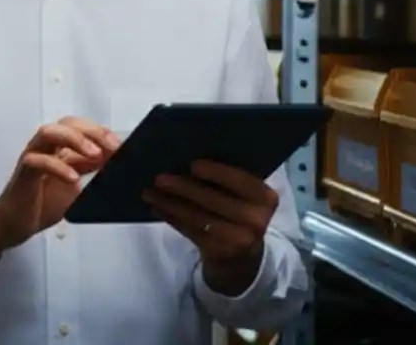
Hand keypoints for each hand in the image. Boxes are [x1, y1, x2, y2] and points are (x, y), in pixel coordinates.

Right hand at [0, 117, 119, 265]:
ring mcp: (32, 156)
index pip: (81, 127)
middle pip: (67, 123)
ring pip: (48, 132)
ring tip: (94, 155)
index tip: (121, 147)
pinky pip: (37, 161)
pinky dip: (57, 167)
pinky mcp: (23, 173)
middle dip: (92, 131)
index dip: (101, 133)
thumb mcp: (76, 185)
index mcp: (58, 147)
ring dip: (74, 140)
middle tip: (112, 147)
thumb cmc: (43, 203)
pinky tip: (73, 179)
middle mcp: (44, 146)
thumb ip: (90, 169)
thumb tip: (114, 159)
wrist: (15, 223)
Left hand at [142, 160, 277, 295]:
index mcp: (265, 197)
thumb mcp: (243, 197)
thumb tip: (185, 157)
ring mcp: (240, 240)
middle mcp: (257, 220)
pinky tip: (156, 207)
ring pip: (198, 217)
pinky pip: (190, 231)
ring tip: (149, 192)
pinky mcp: (220, 253)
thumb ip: (227, 180)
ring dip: (170, 203)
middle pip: (214, 200)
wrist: (242, 258)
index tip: (192, 165)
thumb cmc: (237, 212)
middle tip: (159, 177)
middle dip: (184, 187)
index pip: (241, 181)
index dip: (217, 173)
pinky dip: (171, 217)